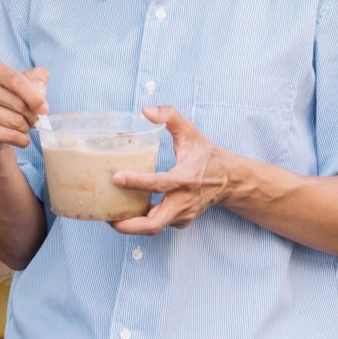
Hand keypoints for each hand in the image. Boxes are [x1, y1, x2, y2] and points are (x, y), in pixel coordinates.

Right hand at [0, 58, 47, 156]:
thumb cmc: (10, 97)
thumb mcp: (26, 81)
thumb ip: (38, 79)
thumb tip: (40, 92)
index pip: (16, 80)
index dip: (34, 96)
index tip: (45, 110)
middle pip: (17, 103)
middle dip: (32, 115)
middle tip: (35, 119)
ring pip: (14, 121)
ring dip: (26, 127)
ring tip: (25, 126)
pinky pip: (6, 135)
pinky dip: (20, 140)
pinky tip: (23, 139)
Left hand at [110, 105, 230, 235]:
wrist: (230, 180)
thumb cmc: (207, 155)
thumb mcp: (191, 132)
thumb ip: (169, 116)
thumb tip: (145, 110)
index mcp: (186, 178)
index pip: (160, 184)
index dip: (137, 182)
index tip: (116, 178)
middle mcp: (184, 201)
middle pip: (154, 223)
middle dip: (128, 225)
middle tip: (107, 217)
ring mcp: (183, 214)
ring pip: (154, 228)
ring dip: (131, 226)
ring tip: (109, 216)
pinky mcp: (181, 221)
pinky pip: (158, 225)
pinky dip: (141, 222)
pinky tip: (126, 212)